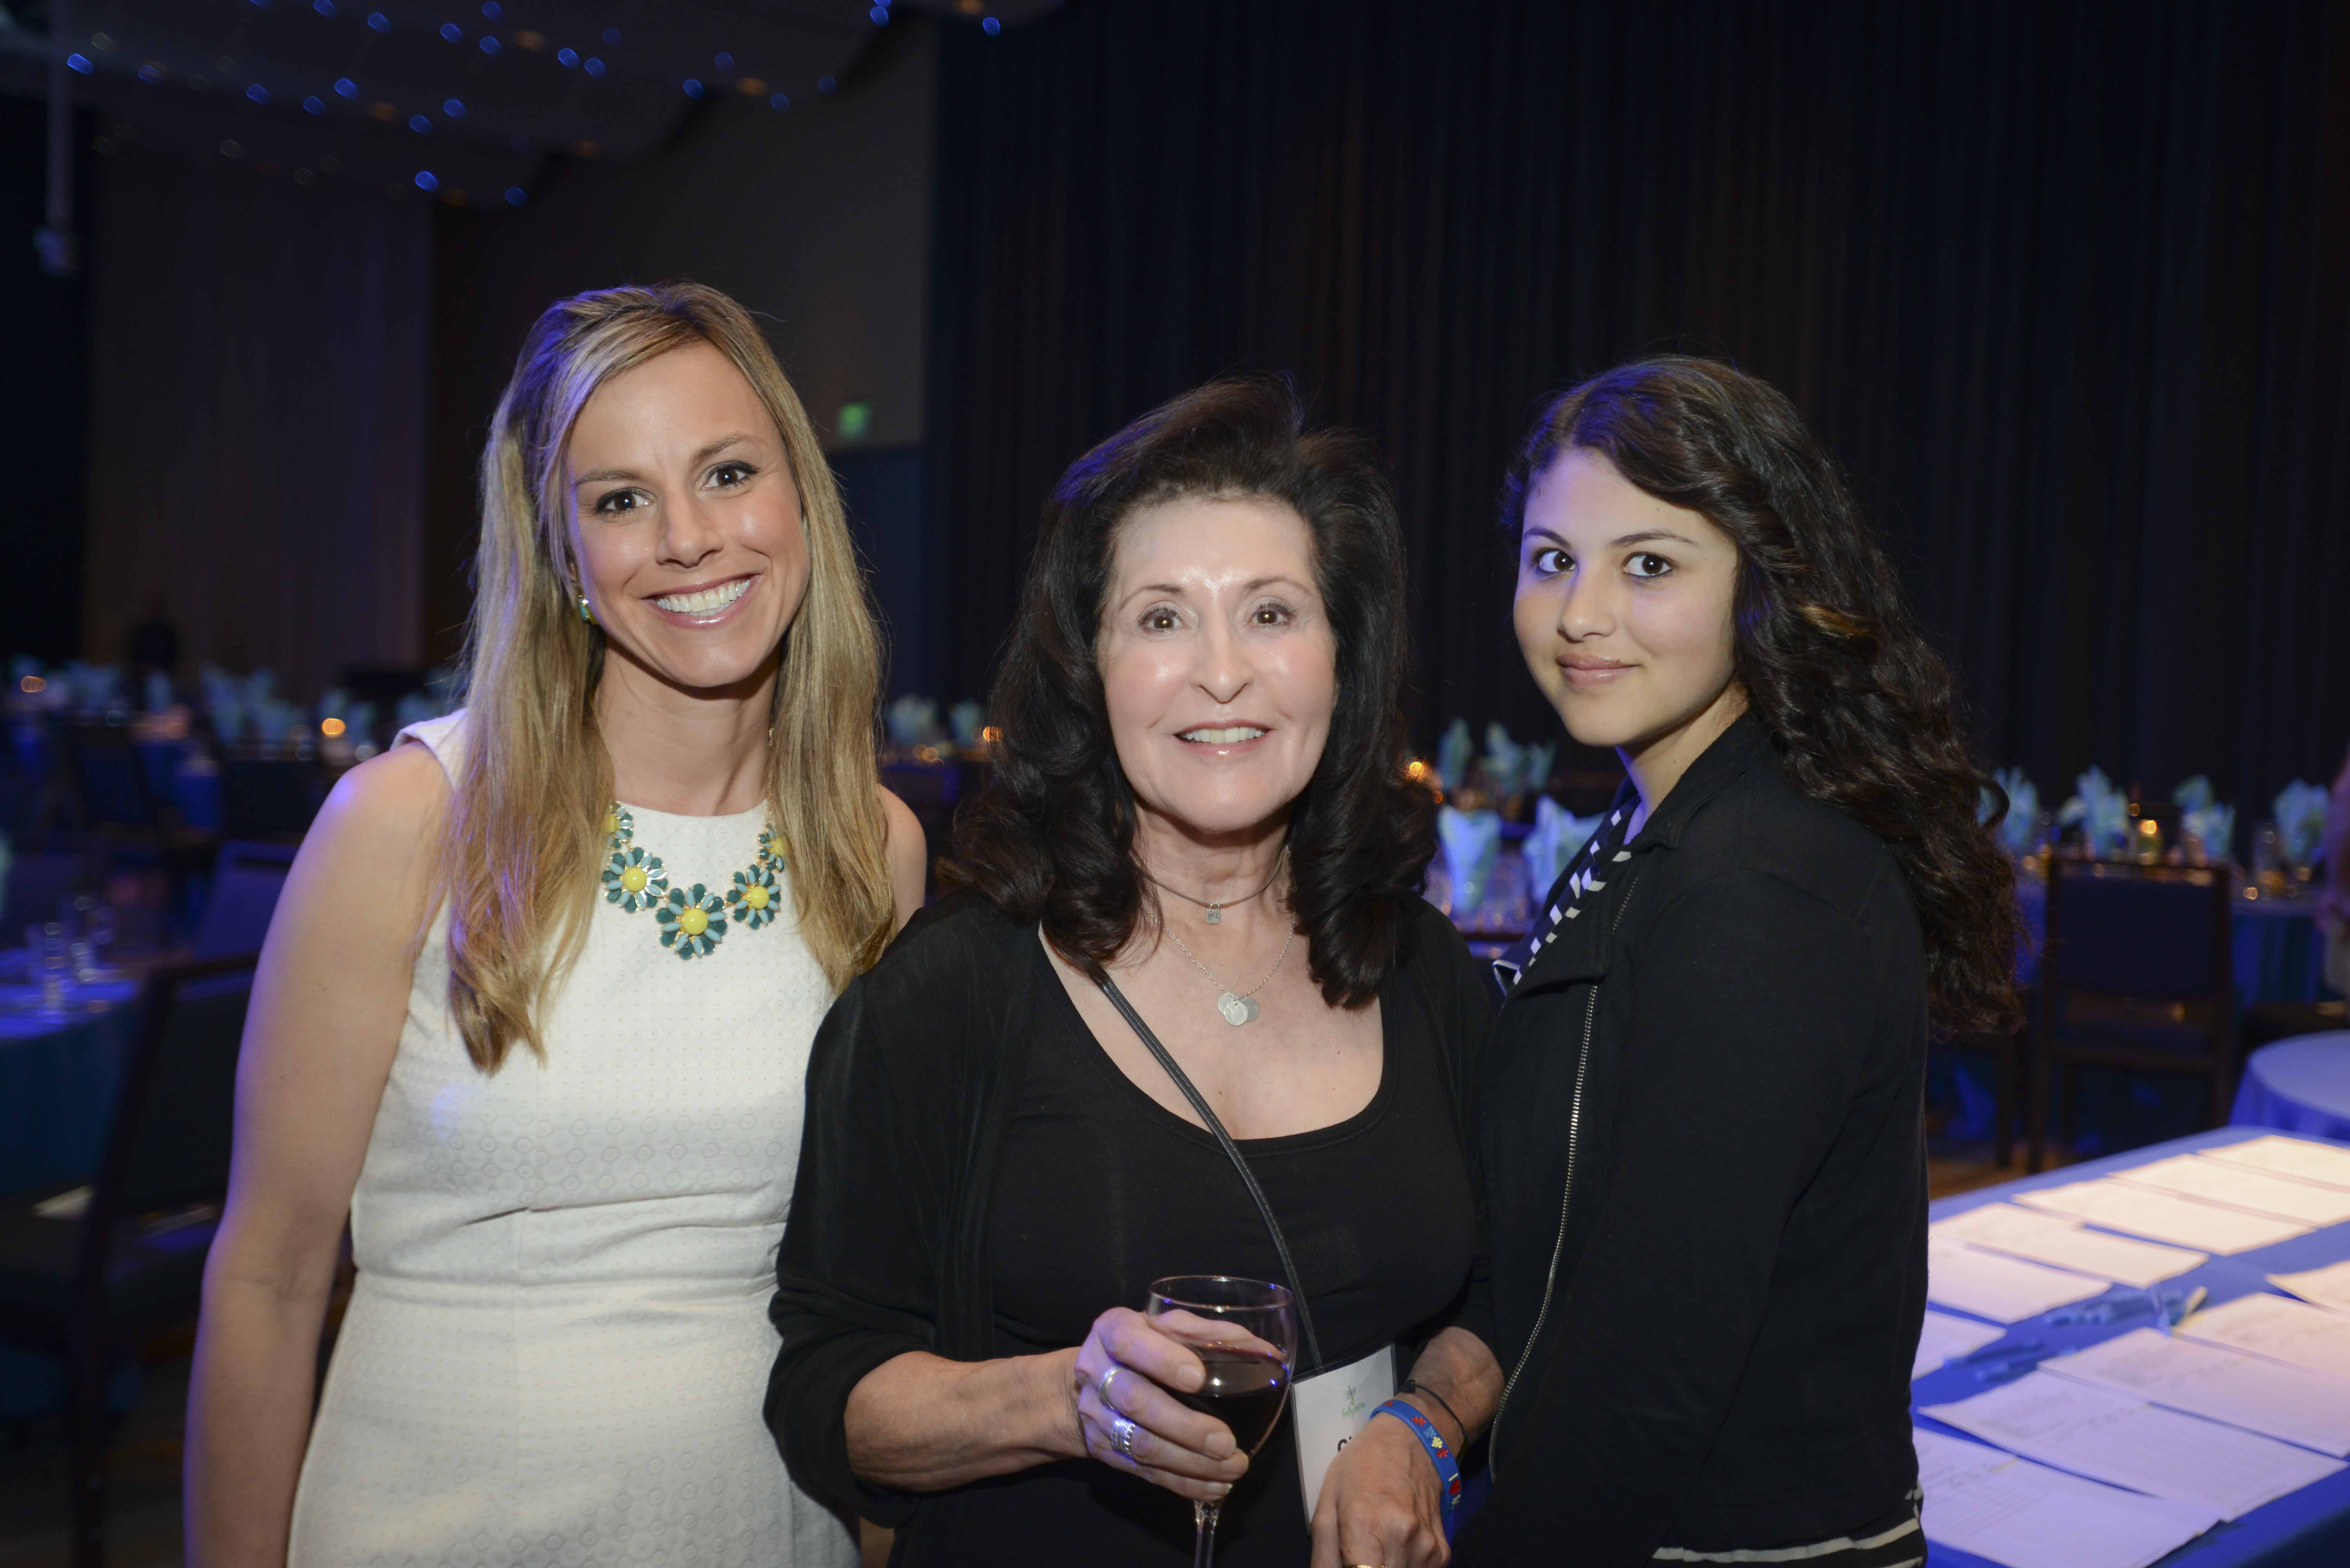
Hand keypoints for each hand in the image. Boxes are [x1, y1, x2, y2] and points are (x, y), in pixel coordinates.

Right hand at [1069, 1306, 1249, 1502]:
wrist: (1088, 1380)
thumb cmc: (1142, 1346)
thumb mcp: (1168, 1327)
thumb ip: (1209, 1334)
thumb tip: (1263, 1350)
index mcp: (1113, 1330)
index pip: (1131, 1342)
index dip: (1163, 1360)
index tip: (1199, 1378)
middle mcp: (1097, 1372)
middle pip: (1135, 1401)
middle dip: (1184, 1425)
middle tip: (1226, 1442)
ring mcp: (1097, 1415)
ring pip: (1141, 1444)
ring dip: (1190, 1461)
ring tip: (1232, 1467)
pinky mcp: (1104, 1450)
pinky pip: (1144, 1471)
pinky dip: (1182, 1482)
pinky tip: (1215, 1486)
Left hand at [1309, 1405, 1448, 1567]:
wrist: (1410, 1441)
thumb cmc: (1360, 1468)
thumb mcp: (1327, 1504)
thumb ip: (1324, 1555)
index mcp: (1366, 1528)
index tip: (1349, 1561)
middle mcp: (1402, 1541)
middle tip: (1359, 1553)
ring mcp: (1426, 1549)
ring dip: (1386, 1567)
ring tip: (1378, 1544)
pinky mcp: (1442, 1553)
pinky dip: (1405, 1565)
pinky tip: (1398, 1542)